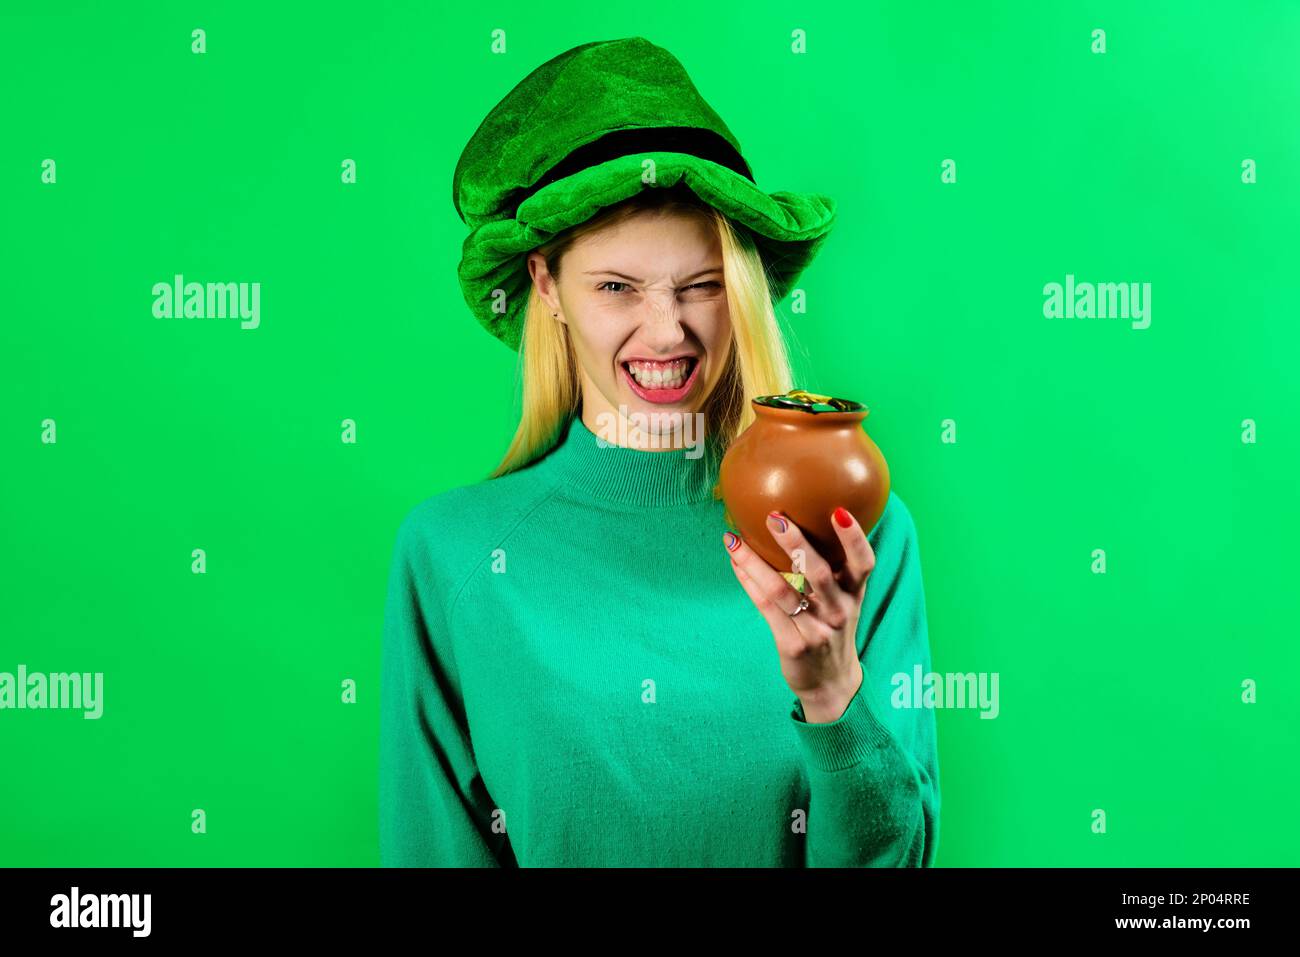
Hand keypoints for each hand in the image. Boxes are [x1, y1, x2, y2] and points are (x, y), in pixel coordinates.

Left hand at [723, 507, 875, 722]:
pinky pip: (765, 608)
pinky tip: (735, 562)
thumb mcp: (846, 600)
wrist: (831, 683)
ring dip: (755, 562)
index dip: (854, 537)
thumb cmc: (833, 629)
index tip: (839, 510)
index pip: (863, 563)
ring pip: (782, 590)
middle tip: (775, 517)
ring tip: (734, 539)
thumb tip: (806, 516)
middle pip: (819, 572)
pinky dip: (748, 582)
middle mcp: (838, 611)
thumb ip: (836, 568)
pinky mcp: (792, 644)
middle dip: (796, 543)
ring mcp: (815, 630)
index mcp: (854, 594)